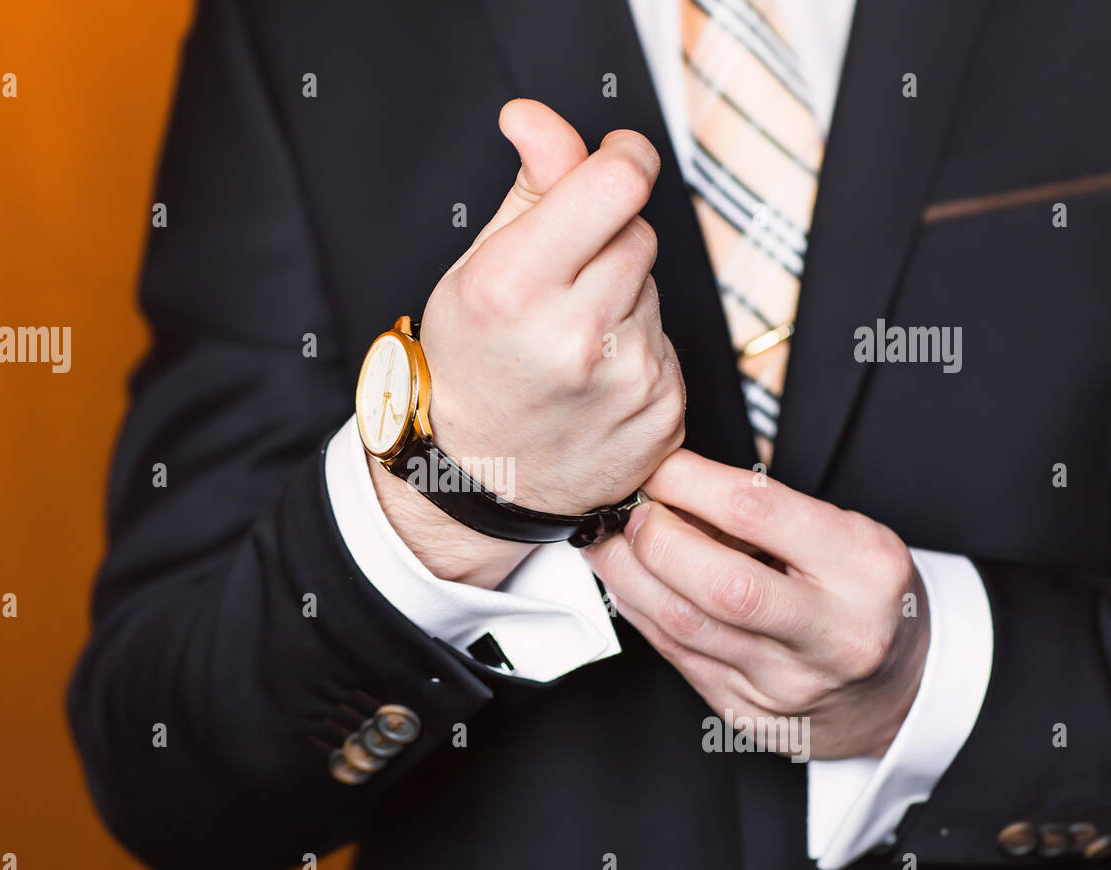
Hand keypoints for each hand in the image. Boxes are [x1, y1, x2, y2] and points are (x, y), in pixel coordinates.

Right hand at [370, 98, 685, 588]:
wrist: (482, 477)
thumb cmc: (470, 369)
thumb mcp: (475, 268)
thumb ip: (528, 185)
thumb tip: (538, 120)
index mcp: (514, 290)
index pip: (617, 182)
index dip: (622, 159)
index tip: (615, 164)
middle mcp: (574, 338)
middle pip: (637, 233)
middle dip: (606, 244)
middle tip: (562, 288)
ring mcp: (626, 382)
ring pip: (654, 288)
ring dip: (623, 299)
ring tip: (572, 342)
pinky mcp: (663, 412)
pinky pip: (670, 343)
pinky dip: (639, 351)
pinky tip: (596, 378)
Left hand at [582, 451, 929, 759]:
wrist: (897, 692)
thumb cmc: (861, 598)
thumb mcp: (843, 537)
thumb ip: (764, 514)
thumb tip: (671, 485)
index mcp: (863, 569)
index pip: (758, 513)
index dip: (690, 483)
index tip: (656, 468)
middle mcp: (831, 634)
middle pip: (720, 585)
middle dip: (656, 539)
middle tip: (628, 512)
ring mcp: (788, 684)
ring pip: (684, 627)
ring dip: (628, 575)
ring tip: (608, 541)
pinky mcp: (750, 714)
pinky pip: (676, 657)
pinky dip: (641, 612)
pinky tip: (629, 584)